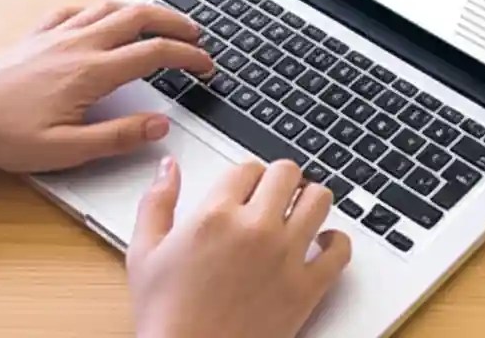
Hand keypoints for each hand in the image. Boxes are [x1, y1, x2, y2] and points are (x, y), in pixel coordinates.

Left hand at [0, 2, 214, 172]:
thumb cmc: (4, 136)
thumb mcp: (67, 150)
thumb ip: (118, 136)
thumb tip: (160, 124)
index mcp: (91, 72)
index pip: (155, 53)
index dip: (189, 57)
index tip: (206, 66)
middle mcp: (78, 44)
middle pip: (140, 17)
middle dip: (176, 21)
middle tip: (197, 34)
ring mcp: (57, 34)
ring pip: (112, 7)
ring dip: (144, 10)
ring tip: (163, 20)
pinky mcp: (37, 34)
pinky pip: (78, 10)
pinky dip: (101, 10)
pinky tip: (103, 19)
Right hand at [128, 158, 352, 337]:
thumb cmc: (166, 316)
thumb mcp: (144, 252)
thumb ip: (157, 202)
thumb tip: (169, 168)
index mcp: (215, 215)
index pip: (248, 167)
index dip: (247, 176)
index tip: (246, 188)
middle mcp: (255, 228)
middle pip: (287, 173)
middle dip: (280, 180)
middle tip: (274, 195)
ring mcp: (286, 256)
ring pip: (319, 199)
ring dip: (310, 200)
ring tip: (299, 211)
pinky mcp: (307, 287)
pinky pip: (340, 249)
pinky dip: (336, 242)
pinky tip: (323, 243)